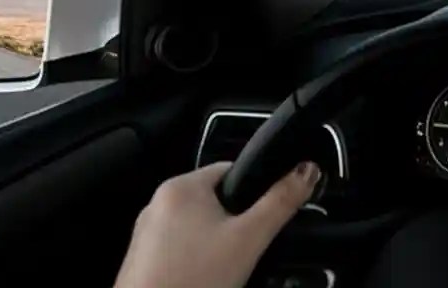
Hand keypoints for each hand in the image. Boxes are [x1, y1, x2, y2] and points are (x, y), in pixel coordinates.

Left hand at [115, 160, 320, 287]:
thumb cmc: (196, 278)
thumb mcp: (249, 239)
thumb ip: (280, 202)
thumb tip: (306, 170)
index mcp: (182, 186)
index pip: (231, 170)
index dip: (255, 192)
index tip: (262, 220)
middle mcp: (158, 202)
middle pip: (215, 201)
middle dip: (234, 224)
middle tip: (245, 249)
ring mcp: (146, 232)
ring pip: (197, 227)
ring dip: (215, 243)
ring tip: (223, 268)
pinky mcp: (142, 258)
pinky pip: (180, 248)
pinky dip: (195, 259)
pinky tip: (202, 279)